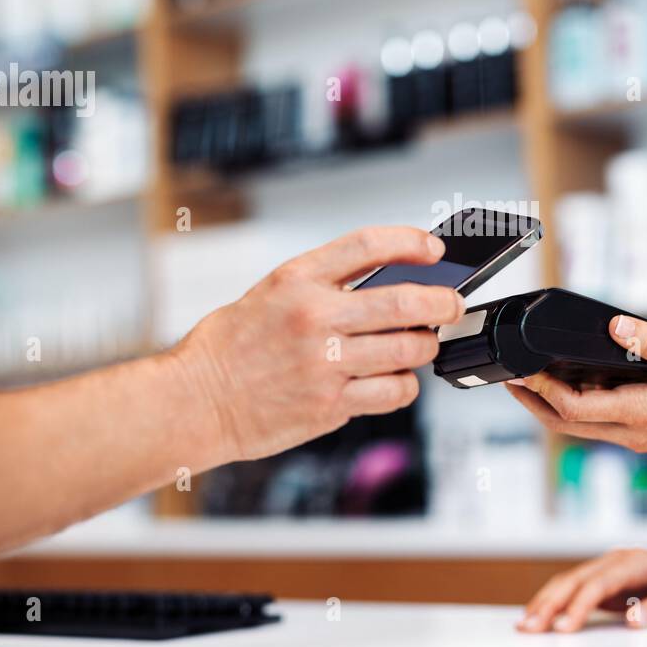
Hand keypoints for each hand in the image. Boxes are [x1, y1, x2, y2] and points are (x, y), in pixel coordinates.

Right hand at [172, 226, 464, 461]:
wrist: (194, 402)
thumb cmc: (231, 348)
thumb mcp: (271, 293)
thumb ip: (324, 284)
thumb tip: (389, 282)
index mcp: (296, 280)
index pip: (368, 244)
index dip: (411, 242)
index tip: (434, 248)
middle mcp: (313, 317)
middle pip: (404, 302)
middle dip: (442, 302)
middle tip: (451, 304)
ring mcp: (324, 364)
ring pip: (408, 350)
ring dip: (425, 347)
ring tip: (420, 345)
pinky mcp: (330, 405)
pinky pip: (394, 393)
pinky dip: (405, 385)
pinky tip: (396, 380)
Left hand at [506, 314, 646, 452]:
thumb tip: (619, 326)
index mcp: (644, 415)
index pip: (575, 409)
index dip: (541, 392)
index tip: (518, 372)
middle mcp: (635, 433)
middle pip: (567, 425)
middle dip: (534, 402)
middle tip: (508, 377)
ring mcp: (640, 436)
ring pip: (581, 426)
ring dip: (552, 405)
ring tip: (531, 376)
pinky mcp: (646, 432)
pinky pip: (601, 423)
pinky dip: (579, 405)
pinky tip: (574, 381)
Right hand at [517, 545, 646, 631]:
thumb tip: (634, 620)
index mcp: (636, 562)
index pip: (599, 583)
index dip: (579, 605)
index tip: (564, 627)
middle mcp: (617, 560)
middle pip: (575, 579)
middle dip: (549, 602)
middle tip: (528, 627)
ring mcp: (608, 568)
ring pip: (569, 582)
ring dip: (545, 601)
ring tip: (525, 624)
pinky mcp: (605, 580)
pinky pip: (575, 589)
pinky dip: (555, 601)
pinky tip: (540, 615)